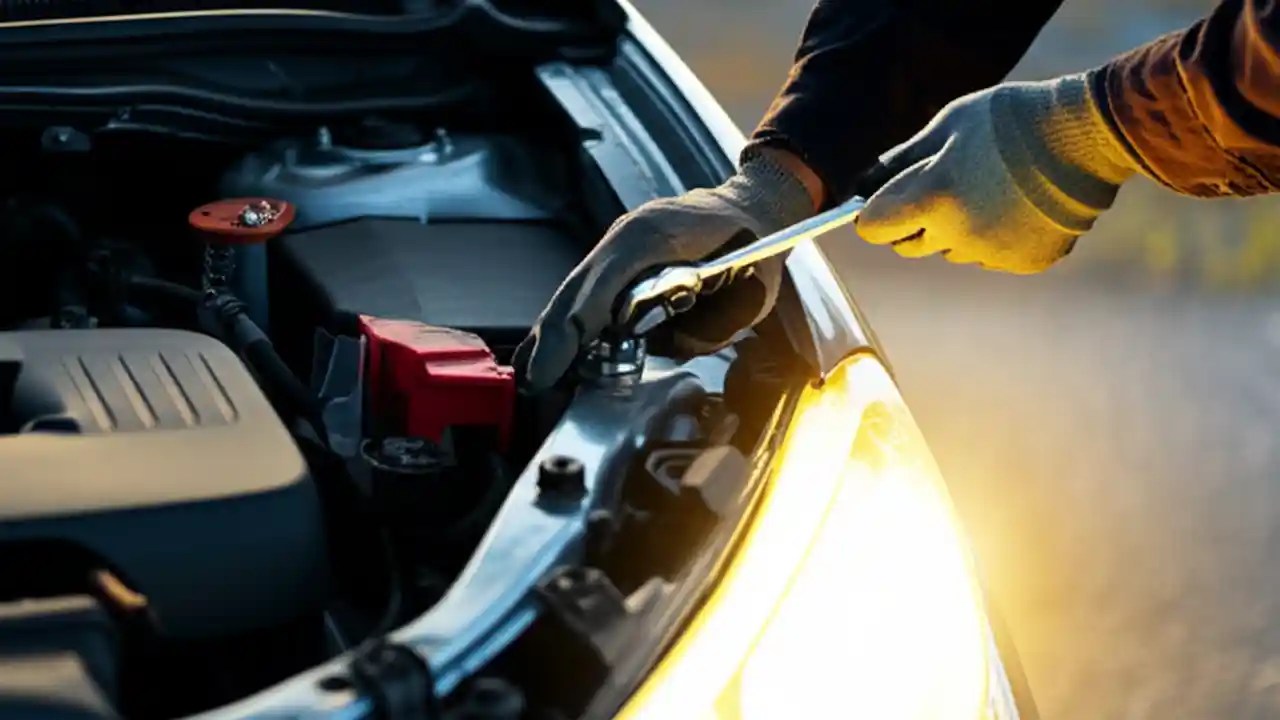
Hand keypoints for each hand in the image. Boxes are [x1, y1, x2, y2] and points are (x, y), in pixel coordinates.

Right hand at [519, 149, 817, 391]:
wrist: (757, 205)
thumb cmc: (756, 247)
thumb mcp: (746, 296)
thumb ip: (703, 330)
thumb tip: (659, 350)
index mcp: (658, 238)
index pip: (599, 290)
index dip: (571, 334)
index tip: (550, 369)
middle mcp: (629, 233)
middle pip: (575, 290)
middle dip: (551, 338)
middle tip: (534, 380)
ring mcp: (621, 237)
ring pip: (576, 288)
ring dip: (556, 329)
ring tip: (537, 369)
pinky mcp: (621, 248)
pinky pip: (589, 284)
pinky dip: (572, 315)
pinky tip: (559, 344)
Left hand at [856, 73, 1138, 273]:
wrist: (1088, 135)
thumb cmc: (1009, 120)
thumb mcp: (948, 125)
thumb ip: (901, 161)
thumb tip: (863, 187)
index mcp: (933, 197)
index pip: (873, 228)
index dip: (875, 214)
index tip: (883, 202)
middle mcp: (958, 235)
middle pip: (909, 245)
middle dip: (913, 222)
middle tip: (944, 185)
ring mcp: (993, 254)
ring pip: (951, 251)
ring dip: (957, 229)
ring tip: (991, 188)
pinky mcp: (1025, 263)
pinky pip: (990, 256)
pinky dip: (995, 237)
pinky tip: (1018, 205)